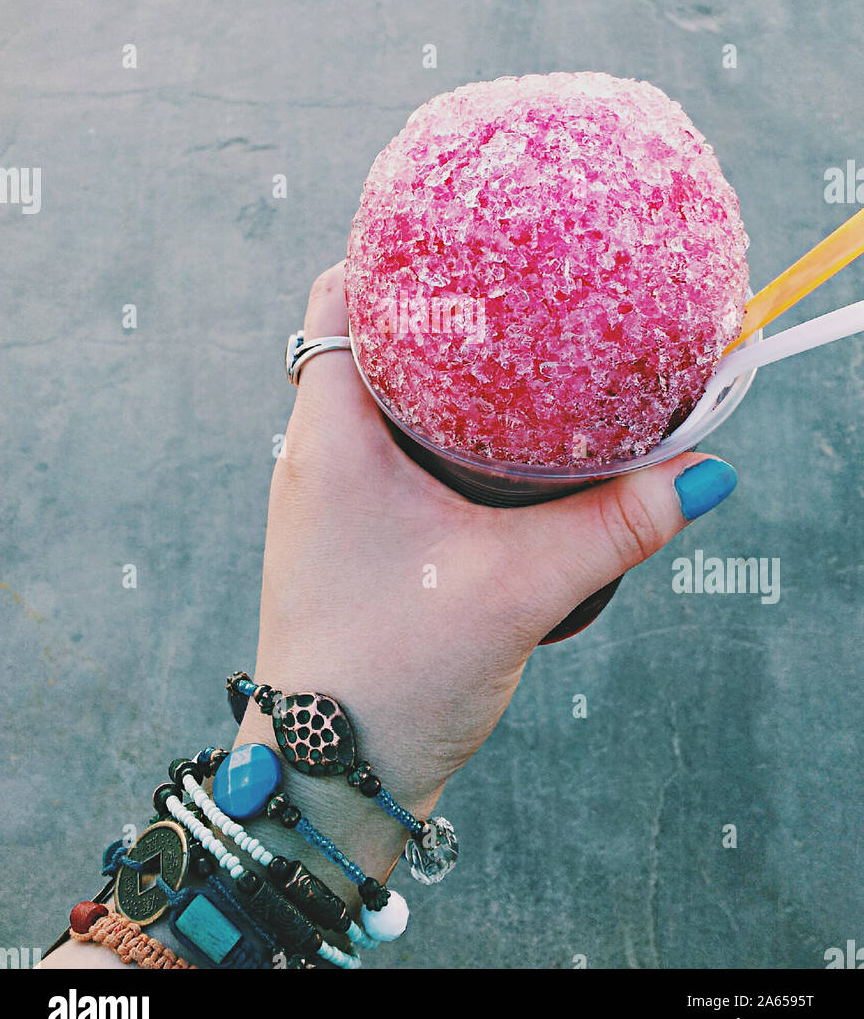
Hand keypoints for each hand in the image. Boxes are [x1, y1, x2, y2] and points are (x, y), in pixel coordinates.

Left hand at [240, 261, 736, 881]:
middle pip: (362, 340)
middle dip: (431, 311)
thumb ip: (614, 526)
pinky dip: (434, 432)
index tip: (462, 241)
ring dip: (434, 376)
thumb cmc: (393, 675)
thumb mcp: (519, 589)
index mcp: (330, 437)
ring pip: (376, 399)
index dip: (390, 258)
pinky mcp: (347, 536)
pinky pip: (385, 453)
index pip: (337, 302)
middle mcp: (314, 454)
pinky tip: (494, 450)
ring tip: (513, 359)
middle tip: (513, 294)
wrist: (330, 777)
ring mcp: (325, 498)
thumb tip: (703, 474)